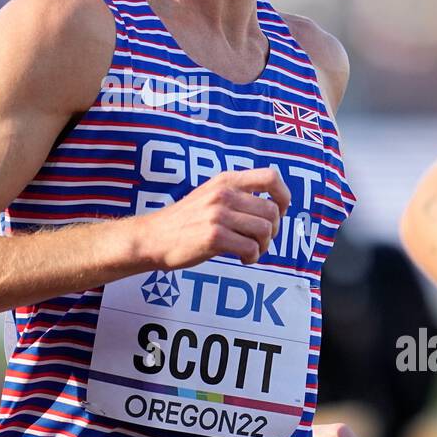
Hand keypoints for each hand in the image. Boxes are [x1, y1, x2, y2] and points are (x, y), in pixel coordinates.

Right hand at [132, 167, 291, 268]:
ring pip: (264, 230)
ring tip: (250, 251)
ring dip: (263, 246)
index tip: (280, 211)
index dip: (283, 195)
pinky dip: (252, 257)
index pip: (271, 177)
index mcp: (226, 180)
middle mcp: (224, 194)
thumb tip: (272, 206)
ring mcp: (218, 215)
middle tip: (259, 240)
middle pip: (272, 211)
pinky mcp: (214, 237)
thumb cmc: (184, 221)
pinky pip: (251, 248)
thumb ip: (236, 194)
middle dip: (273, 230)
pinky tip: (242, 259)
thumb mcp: (210, 194)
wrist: (153, 238)